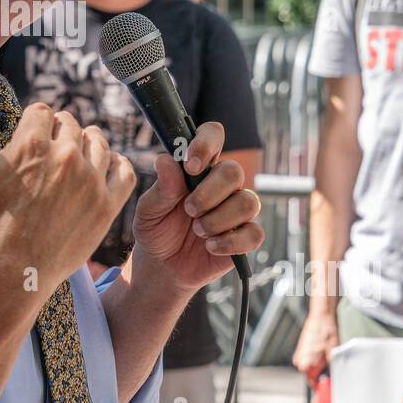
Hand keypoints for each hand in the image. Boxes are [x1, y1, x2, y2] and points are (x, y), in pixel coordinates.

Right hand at [0, 99, 135, 295]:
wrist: (8, 276)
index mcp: (33, 144)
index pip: (42, 112)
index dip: (33, 124)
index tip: (27, 140)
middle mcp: (67, 156)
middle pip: (70, 124)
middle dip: (56, 134)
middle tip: (45, 157)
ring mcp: (91, 181)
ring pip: (98, 142)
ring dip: (85, 146)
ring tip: (71, 162)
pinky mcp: (107, 206)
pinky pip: (124, 171)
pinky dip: (114, 167)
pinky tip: (100, 173)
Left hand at [129, 120, 263, 292]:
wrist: (162, 266)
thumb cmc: (156, 230)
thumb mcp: (149, 210)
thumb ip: (161, 187)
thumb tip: (165, 160)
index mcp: (198, 169)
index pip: (213, 136)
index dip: (206, 143)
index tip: (191, 165)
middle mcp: (221, 185)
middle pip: (234, 171)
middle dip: (209, 193)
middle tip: (188, 209)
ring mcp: (236, 210)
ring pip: (248, 202)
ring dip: (218, 219)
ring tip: (197, 231)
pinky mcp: (244, 237)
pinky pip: (254, 233)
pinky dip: (230, 242)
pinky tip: (210, 246)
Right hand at [293, 309, 339, 383]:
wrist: (321, 317)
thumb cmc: (327, 334)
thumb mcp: (334, 356)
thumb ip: (330, 373)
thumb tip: (332, 383)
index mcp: (306, 365)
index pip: (314, 385)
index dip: (323, 387)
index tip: (330, 389)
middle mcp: (299, 362)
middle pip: (311, 377)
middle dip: (321, 376)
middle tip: (332, 371)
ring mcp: (299, 355)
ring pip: (310, 369)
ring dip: (319, 367)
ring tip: (328, 359)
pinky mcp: (300, 350)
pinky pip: (308, 361)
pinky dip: (315, 360)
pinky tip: (323, 353)